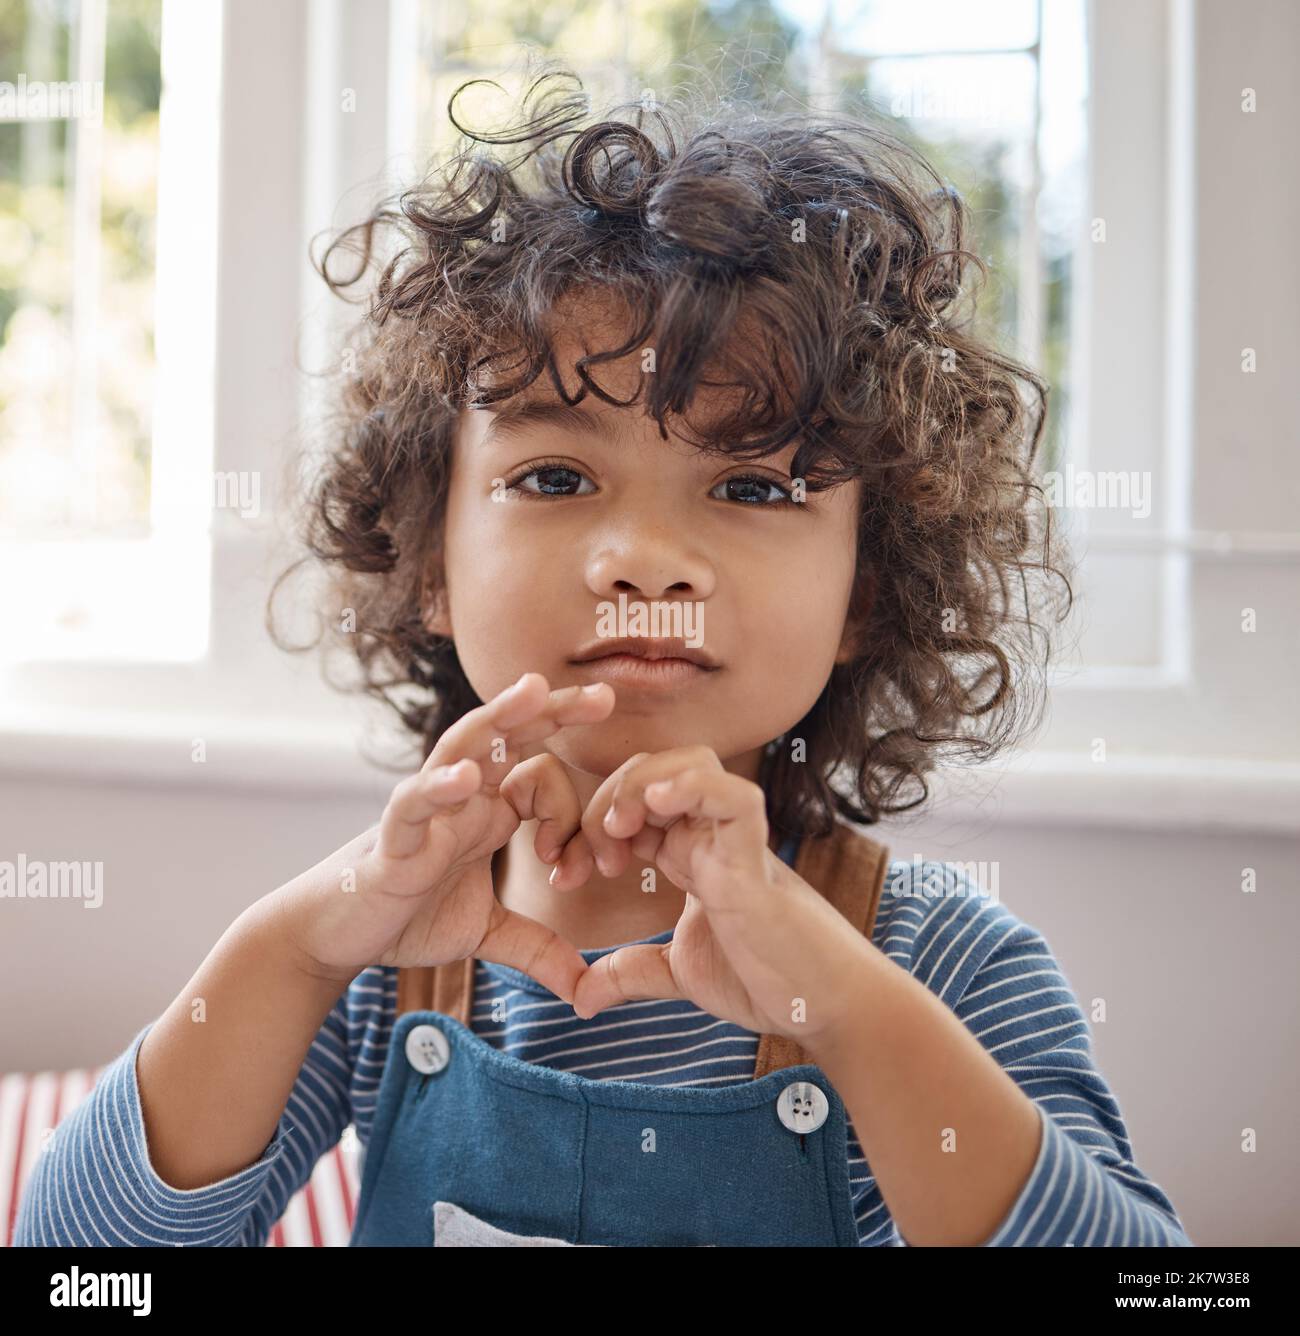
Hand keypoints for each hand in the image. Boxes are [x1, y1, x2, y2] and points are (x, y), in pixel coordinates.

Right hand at [281, 673, 612, 1002]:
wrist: (336, 938)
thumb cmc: (407, 917)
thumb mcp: (486, 934)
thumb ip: (537, 950)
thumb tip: (585, 989)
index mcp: (488, 811)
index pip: (541, 776)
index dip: (570, 813)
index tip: (570, 868)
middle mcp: (461, 799)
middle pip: (510, 737)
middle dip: (555, 712)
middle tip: (605, 696)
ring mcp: (428, 812)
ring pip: (462, 748)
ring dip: (499, 718)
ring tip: (533, 690)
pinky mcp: (392, 840)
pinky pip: (413, 805)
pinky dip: (438, 789)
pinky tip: (464, 779)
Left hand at [568, 747, 873, 1042]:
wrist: (828, 1009)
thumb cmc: (769, 981)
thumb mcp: (680, 975)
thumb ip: (632, 973)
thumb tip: (579, 996)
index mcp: (691, 852)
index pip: (632, 803)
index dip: (589, 824)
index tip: (564, 874)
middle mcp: (712, 835)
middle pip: (653, 769)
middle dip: (605, 798)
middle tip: (586, 858)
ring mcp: (736, 841)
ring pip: (692, 762)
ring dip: (643, 782)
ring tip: (620, 826)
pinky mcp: (757, 862)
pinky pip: (734, 799)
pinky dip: (694, 788)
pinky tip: (659, 805)